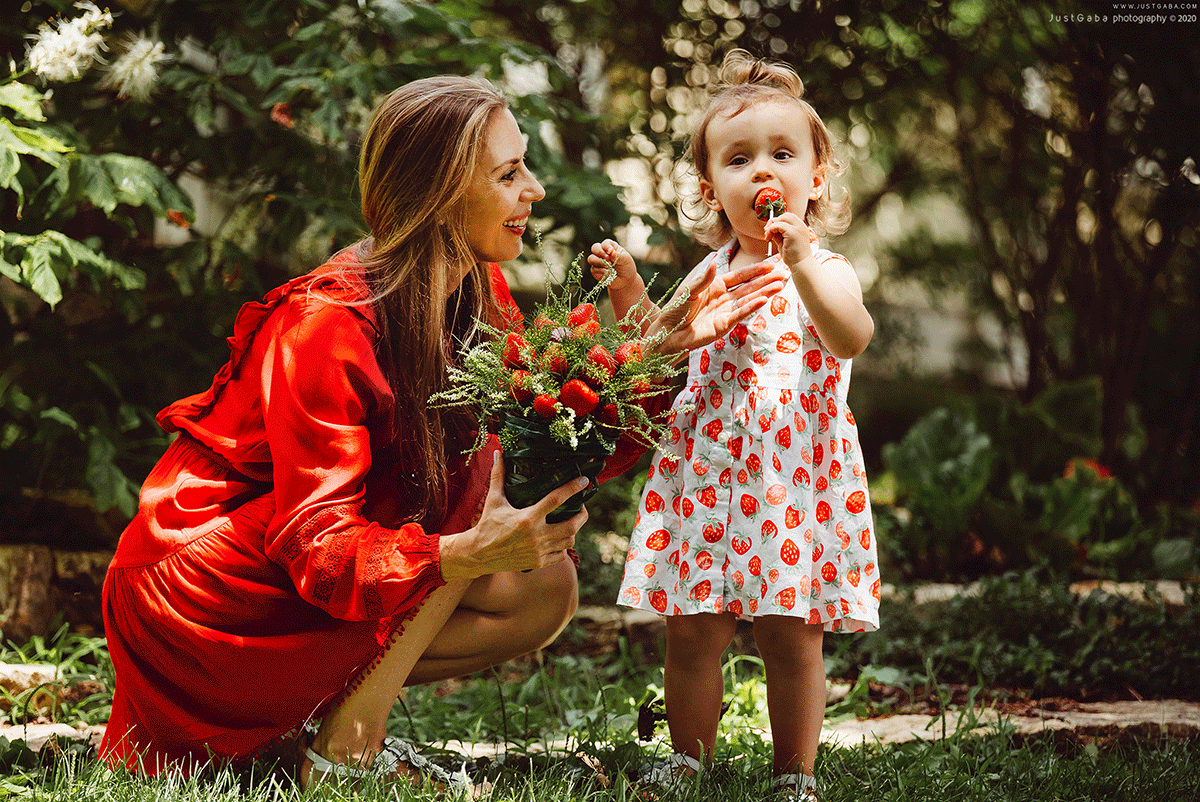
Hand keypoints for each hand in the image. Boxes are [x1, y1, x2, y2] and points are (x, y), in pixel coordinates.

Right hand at [438, 454, 587, 579]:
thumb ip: (498, 476)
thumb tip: (498, 453)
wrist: (478, 554)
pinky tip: (560, 538)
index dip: (573, 488)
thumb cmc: (487, 524)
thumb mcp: (494, 499)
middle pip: (572, 525)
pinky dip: (564, 546)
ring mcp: (538, 551)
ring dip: (574, 530)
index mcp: (527, 518)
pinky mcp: (538, 562)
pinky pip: (561, 555)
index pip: (556, 499)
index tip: (584, 481)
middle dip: (582, 515)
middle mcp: (535, 535)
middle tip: (582, 507)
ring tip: (572, 521)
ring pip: (569, 540)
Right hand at [587, 239, 638, 290]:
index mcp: (611, 247)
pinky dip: (601, 271)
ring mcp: (598, 262)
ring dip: (599, 262)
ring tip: (609, 266)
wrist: (626, 280)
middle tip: (608, 259)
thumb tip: (611, 253)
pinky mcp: (596, 271)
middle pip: (595, 248)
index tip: (611, 252)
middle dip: (600, 252)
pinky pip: (593, 269)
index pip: (605, 243)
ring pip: (591, 258)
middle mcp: (603, 253)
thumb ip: (618, 255)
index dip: (606, 247)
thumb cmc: (626, 267)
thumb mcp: (625, 259)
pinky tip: (608, 273)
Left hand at [646, 258, 785, 357]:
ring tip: (780, 286)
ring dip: (764, 293)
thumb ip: (703, 279)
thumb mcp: (689, 290)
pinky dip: (751, 307)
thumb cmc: (676, 309)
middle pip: (749, 287)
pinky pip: (740, 314)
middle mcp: (724, 298)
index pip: (740, 276)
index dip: (755, 271)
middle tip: (783, 275)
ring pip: (748, 300)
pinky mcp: (724, 325)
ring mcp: (726, 312)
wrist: (668, 332)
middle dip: (766, 281)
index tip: (770, 265)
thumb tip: (712, 263)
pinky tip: (764, 300)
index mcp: (716, 286)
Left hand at [762, 212, 815, 267]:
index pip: (788, 217)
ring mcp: (798, 228)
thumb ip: (778, 234)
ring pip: (781, 218)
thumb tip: (770, 229)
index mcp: (800, 227)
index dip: (778, 221)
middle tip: (767, 231)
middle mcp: (801, 226)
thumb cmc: (793, 256)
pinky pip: (778, 225)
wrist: (801, 265)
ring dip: (771, 226)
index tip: (770, 230)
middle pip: (785, 215)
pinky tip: (768, 239)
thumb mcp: (784, 242)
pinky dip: (771, 230)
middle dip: (774, 221)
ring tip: (768, 236)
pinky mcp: (793, 232)